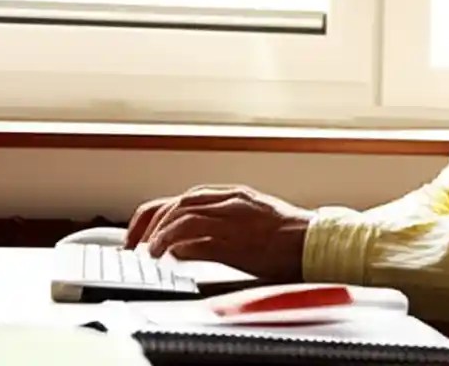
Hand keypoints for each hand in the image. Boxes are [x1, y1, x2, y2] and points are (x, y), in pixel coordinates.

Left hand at [124, 185, 315, 283]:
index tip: (143, 231)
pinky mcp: (234, 236)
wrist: (314, 243)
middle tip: (133, 243)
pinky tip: (163, 253)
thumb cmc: (289, 238)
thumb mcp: (250, 224)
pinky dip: (172, 241)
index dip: (158, 214)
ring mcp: (231, 216)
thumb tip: (182, 247)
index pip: (185, 198)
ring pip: (181, 212)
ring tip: (147, 250)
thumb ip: (216, 230)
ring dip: (158, 232)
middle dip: (149, 221)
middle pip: (176, 202)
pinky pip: (194, 234)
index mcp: (234, 194)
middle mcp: (229, 200)